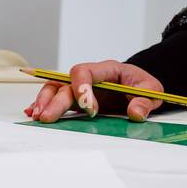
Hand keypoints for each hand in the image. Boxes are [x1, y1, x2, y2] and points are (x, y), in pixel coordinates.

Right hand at [24, 60, 163, 122]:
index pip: (84, 71)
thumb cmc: (143, 86)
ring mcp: (80, 88)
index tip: (90, 110)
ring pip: (55, 89)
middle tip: (48, 117)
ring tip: (38, 116)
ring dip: (44, 102)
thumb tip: (135, 113)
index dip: (82, 89)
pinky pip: (56, 98)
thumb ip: (145, 100)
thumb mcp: (152, 90)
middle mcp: (89, 77)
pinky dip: (44, 105)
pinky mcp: (76, 100)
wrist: (140, 89)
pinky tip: (34, 113)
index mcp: (106, 69)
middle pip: (65, 83)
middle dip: (55, 101)